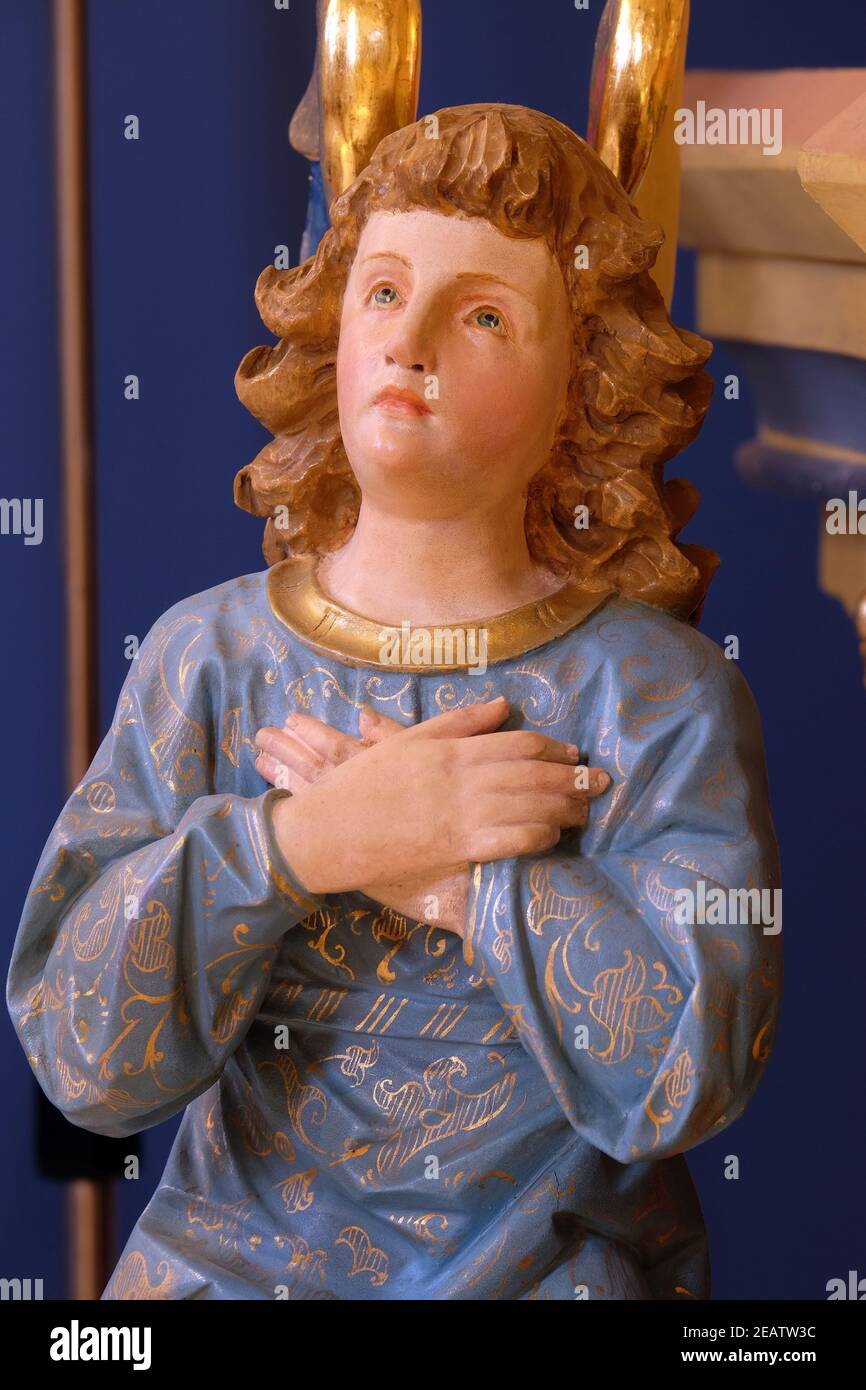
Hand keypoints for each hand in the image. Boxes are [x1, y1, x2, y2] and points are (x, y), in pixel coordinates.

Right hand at [255, 697, 611, 896]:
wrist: (327, 830)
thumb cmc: (362, 785)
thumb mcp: (408, 741)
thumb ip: (459, 722)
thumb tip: (503, 704)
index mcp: (452, 750)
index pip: (518, 744)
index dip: (554, 748)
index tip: (575, 754)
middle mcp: (463, 779)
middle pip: (534, 774)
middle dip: (573, 779)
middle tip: (600, 783)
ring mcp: (461, 814)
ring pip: (531, 806)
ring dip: (565, 808)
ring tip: (586, 811)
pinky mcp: (456, 849)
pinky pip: (511, 840)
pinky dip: (538, 836)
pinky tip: (552, 837)